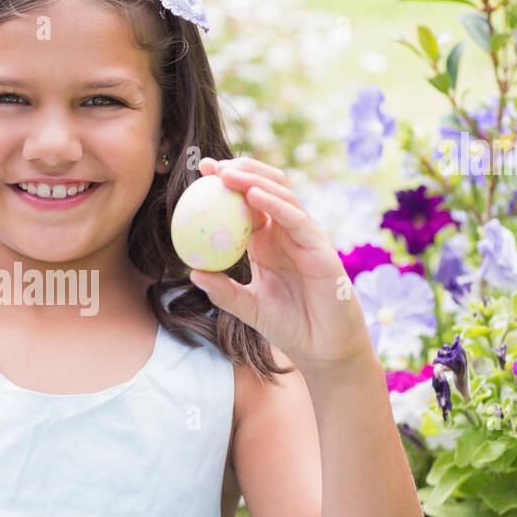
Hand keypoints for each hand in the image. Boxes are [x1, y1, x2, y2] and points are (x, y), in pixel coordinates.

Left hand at [189, 158, 376, 374]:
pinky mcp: (321, 248)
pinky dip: (276, 205)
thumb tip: (193, 272)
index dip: (226, 182)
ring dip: (254, 180)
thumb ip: (223, 291)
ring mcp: (305, 238)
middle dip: (240, 170)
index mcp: (267, 242)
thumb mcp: (248, 308)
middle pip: (266, 188)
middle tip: (211, 165)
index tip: (200, 170)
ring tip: (227, 173)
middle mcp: (287, 234)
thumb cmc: (289, 328)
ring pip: (282, 196)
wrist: (323, 351)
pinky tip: (253, 195)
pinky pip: (297, 220)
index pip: (246, 202)